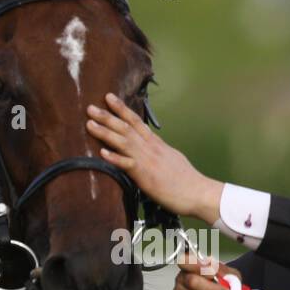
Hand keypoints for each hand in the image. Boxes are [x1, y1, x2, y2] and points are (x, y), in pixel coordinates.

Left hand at [86, 92, 222, 221]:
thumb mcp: (171, 157)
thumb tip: (150, 145)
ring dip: (105, 132)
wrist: (199, 192)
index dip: (121, 109)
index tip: (108, 97)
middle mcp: (150, 148)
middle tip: (90, 107)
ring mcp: (147, 160)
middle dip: (107, 116)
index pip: (136, 121)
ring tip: (90, 124)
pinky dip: (114, 158)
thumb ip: (158, 150)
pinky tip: (102, 152)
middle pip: (126, 127)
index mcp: (156, 143)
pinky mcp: (146, 176)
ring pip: (123, 142)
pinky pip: (127, 165)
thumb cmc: (186, 179)